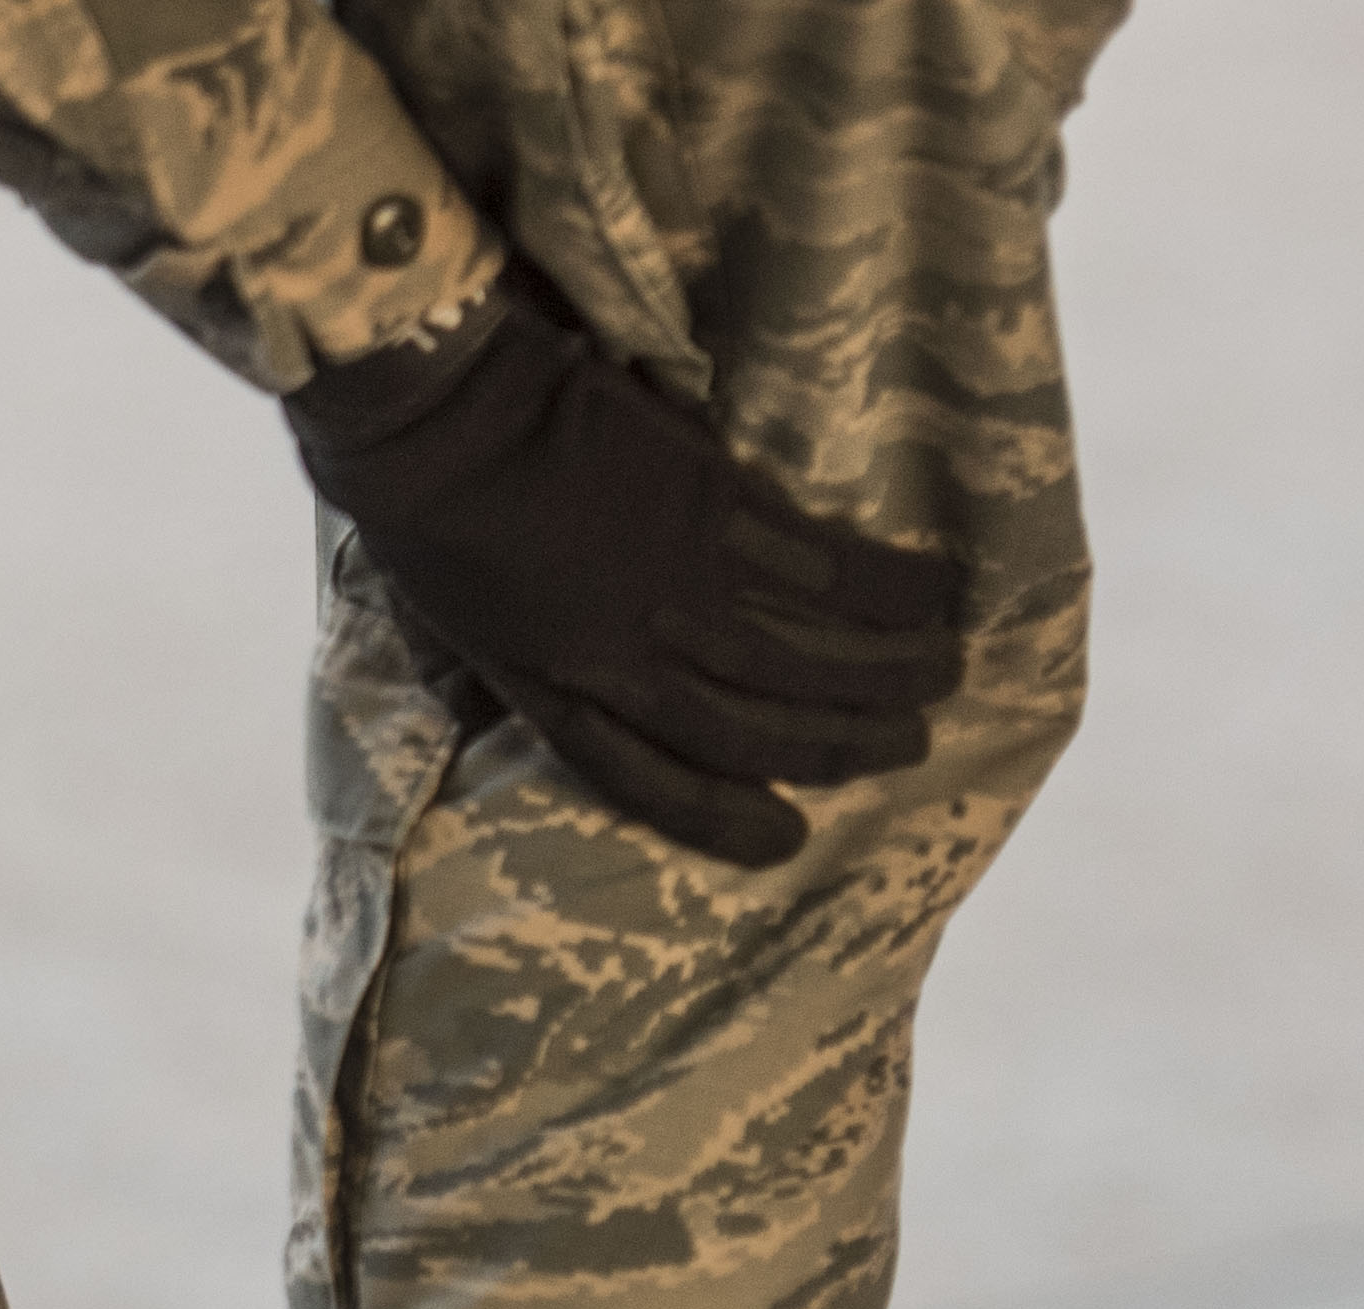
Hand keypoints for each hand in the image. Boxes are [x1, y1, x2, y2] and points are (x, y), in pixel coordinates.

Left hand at [288, 279, 969, 868]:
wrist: (434, 411)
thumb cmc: (419, 510)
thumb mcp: (438, 627)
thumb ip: (494, 677)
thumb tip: (503, 714)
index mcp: (551, 693)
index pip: (646, 781)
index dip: (719, 820)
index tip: (784, 841)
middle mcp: (625, 656)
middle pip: (753, 728)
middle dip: (842, 747)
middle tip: (910, 744)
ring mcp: (676, 584)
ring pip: (804, 656)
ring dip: (886, 674)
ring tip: (944, 677)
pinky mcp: (714, 505)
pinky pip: (822, 563)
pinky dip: (886, 586)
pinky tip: (936, 593)